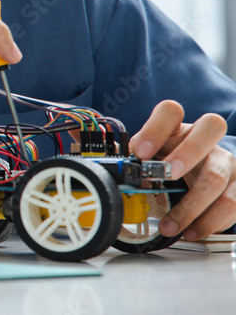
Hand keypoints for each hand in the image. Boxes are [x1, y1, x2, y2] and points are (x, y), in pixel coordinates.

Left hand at [130, 100, 235, 239]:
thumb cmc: (172, 163)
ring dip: (191, 206)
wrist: (201, 176)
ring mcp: (227, 163)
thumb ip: (139, 161)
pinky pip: (232, 205)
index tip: (140, 153)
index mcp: (179, 128)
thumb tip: (118, 174)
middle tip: (167, 174)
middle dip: (187, 153)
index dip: (155, 129)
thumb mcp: (155, 157)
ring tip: (170, 226)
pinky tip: (191, 231)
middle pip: (209, 129)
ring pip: (217, 178)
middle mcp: (208, 140)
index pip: (170, 111)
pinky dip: (209, 223)